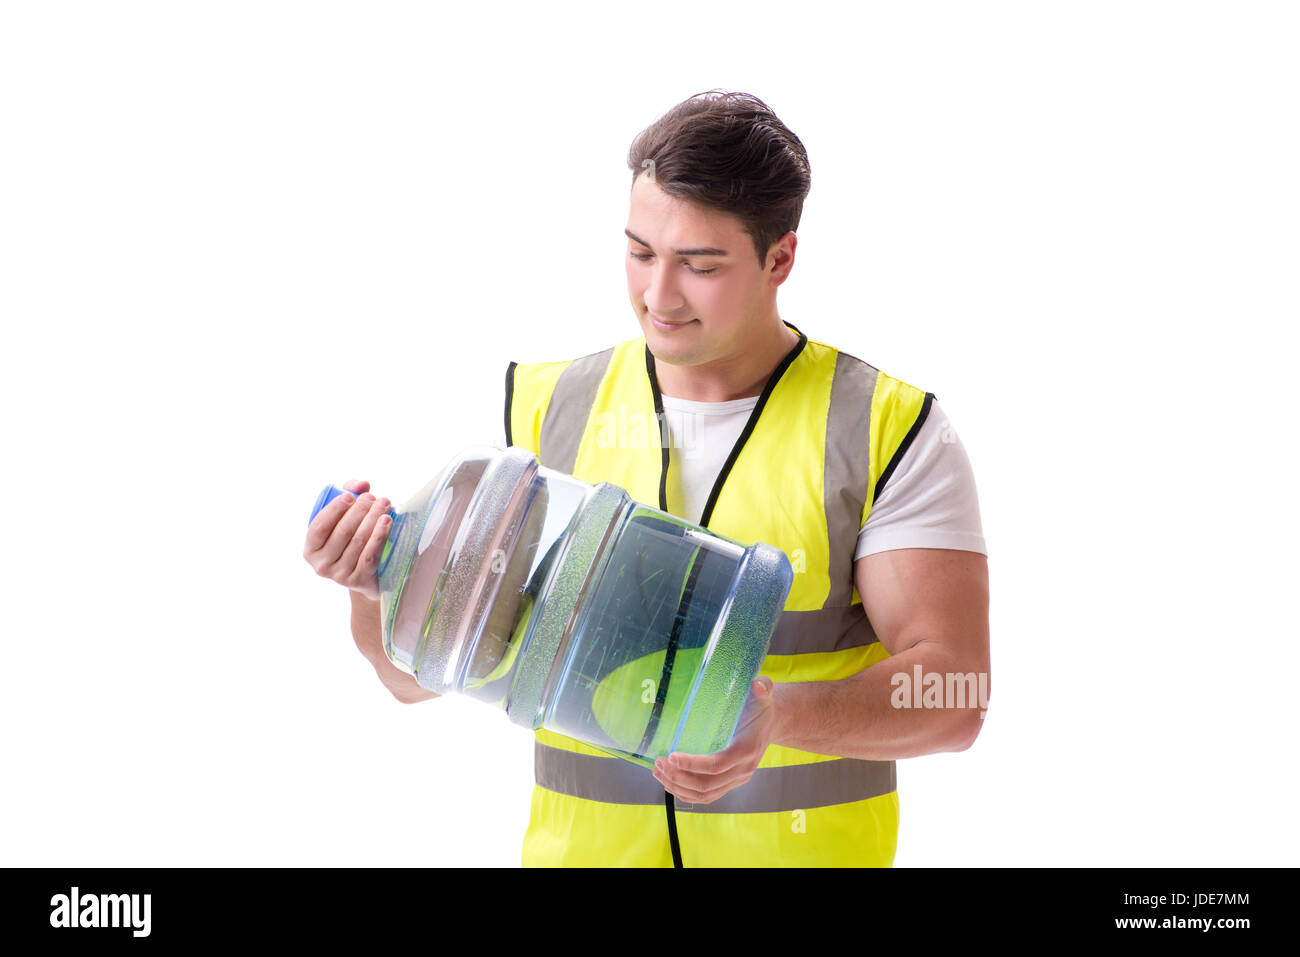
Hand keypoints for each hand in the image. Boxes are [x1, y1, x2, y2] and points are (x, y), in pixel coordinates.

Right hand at [303, 478, 391, 600]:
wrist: (365, 575)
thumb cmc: (351, 540)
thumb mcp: (344, 518)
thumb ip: (349, 494)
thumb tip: (361, 485)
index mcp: (311, 548)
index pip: (319, 526)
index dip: (334, 509)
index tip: (351, 496)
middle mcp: (321, 564)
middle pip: (342, 532)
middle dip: (360, 510)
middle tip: (374, 498)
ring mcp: (339, 575)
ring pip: (358, 541)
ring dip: (373, 519)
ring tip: (384, 504)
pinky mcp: (358, 580)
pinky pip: (370, 554)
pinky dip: (379, 535)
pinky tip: (387, 521)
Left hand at [652, 677, 776, 804]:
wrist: (771, 723)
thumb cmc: (762, 707)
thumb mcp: (764, 694)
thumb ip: (763, 687)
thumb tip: (758, 684)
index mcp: (746, 750)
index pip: (717, 765)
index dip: (692, 764)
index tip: (671, 755)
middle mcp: (742, 770)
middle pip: (706, 784)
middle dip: (678, 776)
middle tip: (659, 762)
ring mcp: (736, 780)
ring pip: (704, 794)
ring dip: (678, 786)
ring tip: (658, 772)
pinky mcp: (729, 783)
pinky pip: (706, 796)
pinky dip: (686, 793)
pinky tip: (669, 782)